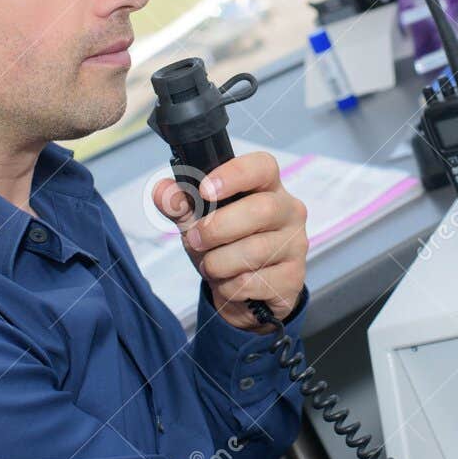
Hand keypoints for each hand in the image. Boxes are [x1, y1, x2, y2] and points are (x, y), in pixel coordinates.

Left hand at [152, 151, 307, 331]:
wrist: (242, 291)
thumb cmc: (226, 245)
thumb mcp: (198, 221)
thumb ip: (179, 204)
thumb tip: (162, 190)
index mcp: (267, 187)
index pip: (262, 167)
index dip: (234, 175)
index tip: (205, 190)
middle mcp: (289, 210)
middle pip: (261, 210)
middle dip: (218, 228)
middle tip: (196, 239)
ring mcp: (295, 244)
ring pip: (255, 251)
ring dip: (219, 263)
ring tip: (212, 265)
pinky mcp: (294, 276)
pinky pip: (254, 282)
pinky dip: (231, 287)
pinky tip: (231, 283)